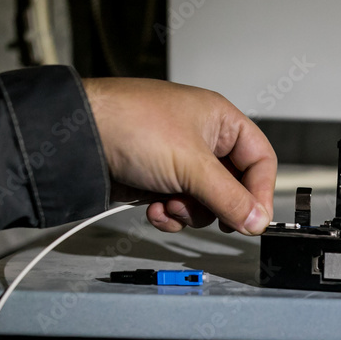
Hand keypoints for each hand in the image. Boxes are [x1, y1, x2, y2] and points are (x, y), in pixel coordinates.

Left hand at [82, 77, 275, 234]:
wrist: (79, 138)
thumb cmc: (130, 124)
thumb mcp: (191, 165)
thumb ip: (229, 197)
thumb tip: (256, 219)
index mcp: (220, 120)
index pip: (260, 159)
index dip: (261, 191)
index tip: (256, 219)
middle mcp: (203, 139)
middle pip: (234, 186)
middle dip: (219, 205)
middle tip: (218, 218)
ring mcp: (179, 162)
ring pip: (206, 202)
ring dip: (190, 211)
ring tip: (171, 202)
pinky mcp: (158, 181)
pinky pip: (180, 207)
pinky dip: (170, 214)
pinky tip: (154, 207)